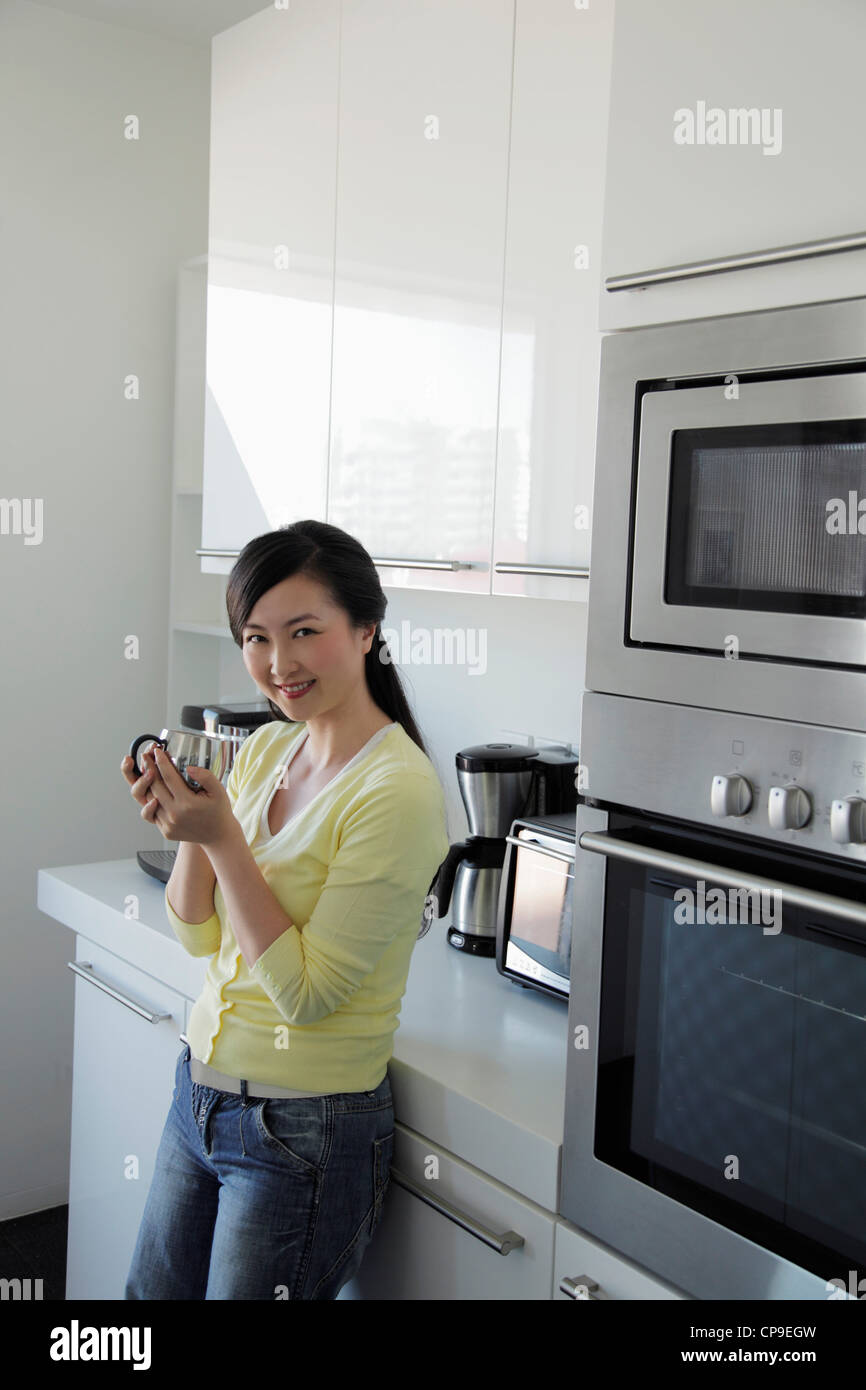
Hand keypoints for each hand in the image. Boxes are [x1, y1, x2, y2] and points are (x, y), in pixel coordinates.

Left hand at [121, 747, 236, 847]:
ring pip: (149, 800)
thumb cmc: (218, 811)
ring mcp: (168, 824)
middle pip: (155, 787)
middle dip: (149, 769)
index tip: (157, 752)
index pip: (169, 778)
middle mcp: (175, 815)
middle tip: (146, 757)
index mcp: (187, 803)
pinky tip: (152, 789)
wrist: (218, 835)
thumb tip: (189, 767)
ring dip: (146, 784)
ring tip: (147, 771)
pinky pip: (151, 813)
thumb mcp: (219, 790)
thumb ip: (206, 776)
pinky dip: (149, 799)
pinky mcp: (165, 831)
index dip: (161, 762)